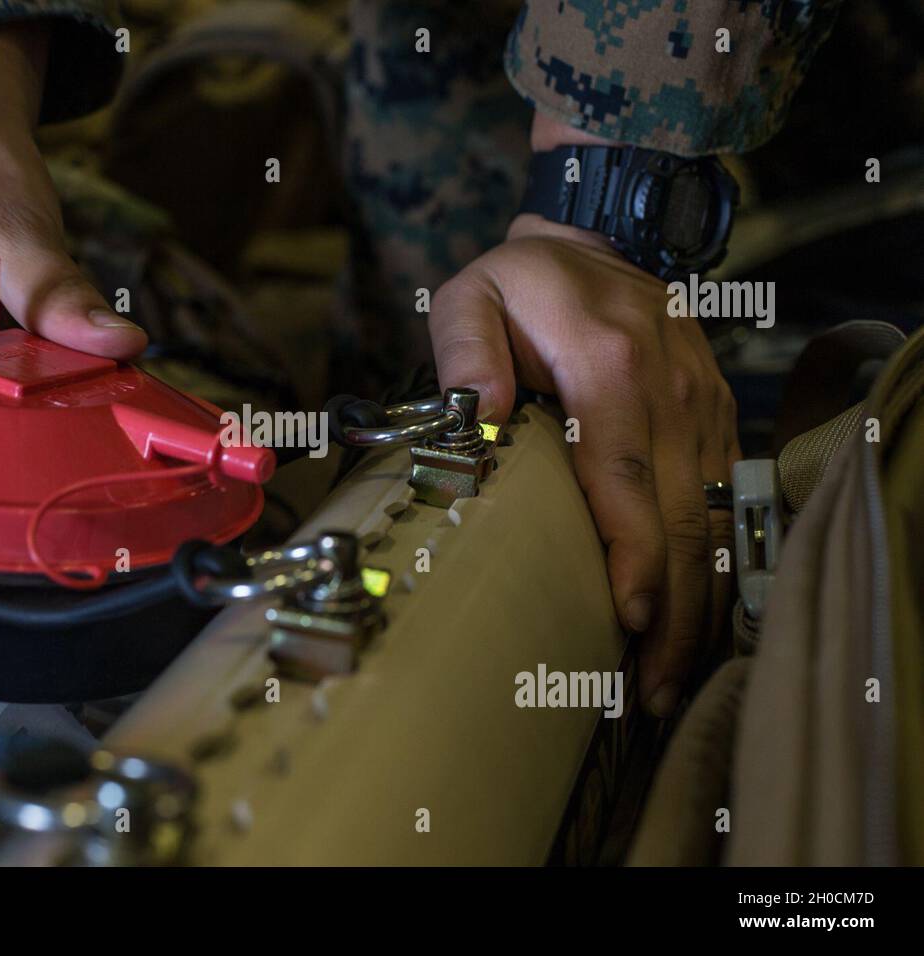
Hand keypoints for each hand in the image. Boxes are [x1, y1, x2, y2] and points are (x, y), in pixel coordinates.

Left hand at [429, 212, 739, 716]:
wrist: (588, 246)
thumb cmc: (520, 284)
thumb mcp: (470, 296)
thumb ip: (465, 350)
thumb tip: (482, 412)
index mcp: (610, 363)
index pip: (626, 475)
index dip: (632, 554)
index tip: (626, 618)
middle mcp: (670, 387)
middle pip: (680, 515)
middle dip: (671, 608)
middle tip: (647, 686)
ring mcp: (703, 401)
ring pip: (710, 516)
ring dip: (698, 600)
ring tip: (667, 675)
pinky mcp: (713, 415)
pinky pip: (720, 498)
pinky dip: (710, 561)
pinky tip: (692, 614)